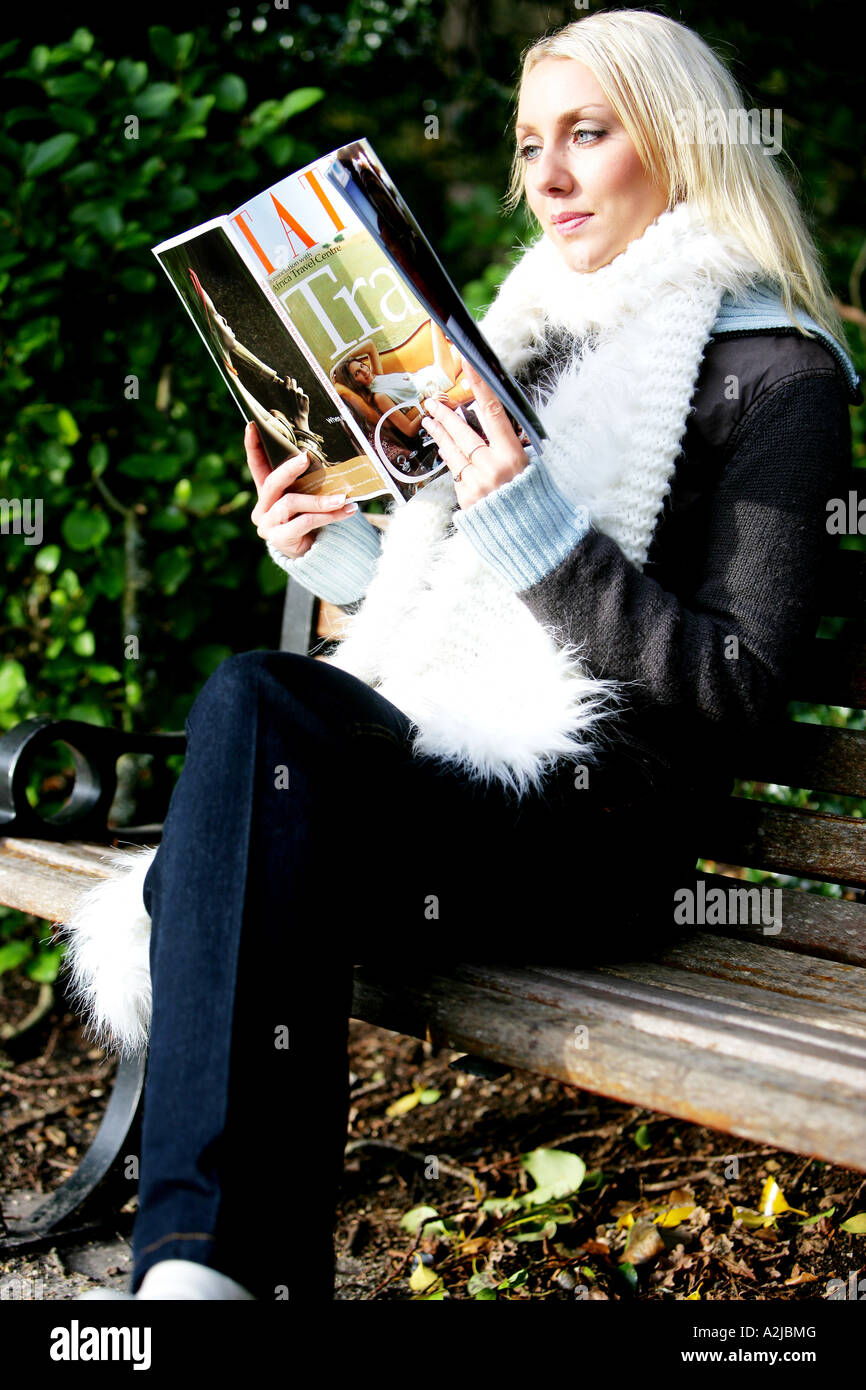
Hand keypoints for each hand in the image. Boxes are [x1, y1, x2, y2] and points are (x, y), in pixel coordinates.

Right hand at [245, 422, 354, 559]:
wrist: (312, 553)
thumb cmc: (310, 519)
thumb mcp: (307, 497)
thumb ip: (307, 482)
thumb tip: (321, 457)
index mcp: (267, 492)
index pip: (256, 465)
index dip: (253, 445)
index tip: (253, 425)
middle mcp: (263, 507)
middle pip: (272, 483)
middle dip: (289, 469)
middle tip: (306, 457)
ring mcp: (268, 524)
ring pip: (291, 503)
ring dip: (320, 500)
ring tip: (343, 498)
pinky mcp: (279, 539)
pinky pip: (304, 522)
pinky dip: (326, 516)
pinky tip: (344, 512)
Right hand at [281, 376, 310, 430]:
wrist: (298, 418)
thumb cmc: (290, 410)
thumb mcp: (283, 401)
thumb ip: (282, 392)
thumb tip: (280, 382)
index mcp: (285, 394)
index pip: (285, 381)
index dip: (286, 380)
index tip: (286, 378)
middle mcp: (292, 393)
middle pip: (293, 381)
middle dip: (293, 382)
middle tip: (292, 383)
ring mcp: (299, 395)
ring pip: (299, 389)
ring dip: (298, 392)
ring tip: (297, 400)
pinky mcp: (305, 397)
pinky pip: (303, 394)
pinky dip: (303, 398)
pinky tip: (301, 403)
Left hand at [420, 356, 528, 506]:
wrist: (529, 537)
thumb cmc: (533, 499)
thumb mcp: (530, 467)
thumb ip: (509, 446)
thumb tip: (489, 424)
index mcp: (512, 456)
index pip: (492, 413)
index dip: (479, 386)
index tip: (468, 364)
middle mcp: (491, 468)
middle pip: (462, 432)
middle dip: (446, 414)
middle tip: (432, 402)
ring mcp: (476, 484)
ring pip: (452, 452)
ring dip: (439, 434)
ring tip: (429, 420)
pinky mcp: (466, 499)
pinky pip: (455, 473)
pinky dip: (452, 460)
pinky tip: (446, 450)